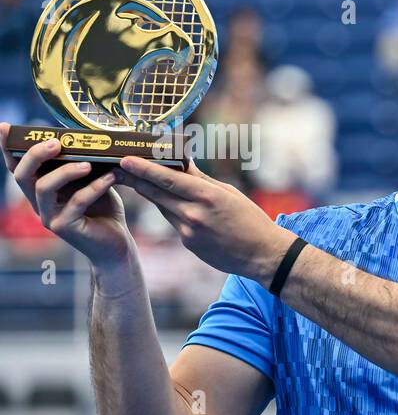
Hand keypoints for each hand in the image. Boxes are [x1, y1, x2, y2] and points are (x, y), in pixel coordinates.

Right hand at [1, 125, 131, 267]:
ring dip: (65, 171)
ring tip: (88, 164)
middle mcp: (38, 203)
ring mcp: (49, 217)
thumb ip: (81, 163)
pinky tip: (111, 178)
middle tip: (56, 143)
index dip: (8, 148)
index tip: (5, 127)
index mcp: (40, 188)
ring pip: (44, 188)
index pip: (18, 166)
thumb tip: (84, 137)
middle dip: (35, 155)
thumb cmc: (103, 210)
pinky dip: (94, 187)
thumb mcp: (90, 182)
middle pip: (22, 176)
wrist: (116, 243)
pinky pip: (76, 202)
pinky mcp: (65, 228)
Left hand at [111, 156, 298, 284]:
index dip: (143, 169)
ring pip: (163, 208)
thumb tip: (181, 164)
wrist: (263, 255)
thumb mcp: (229, 193)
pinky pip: (175, 223)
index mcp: (207, 197)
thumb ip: (201, 180)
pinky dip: (174, 212)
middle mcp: (193, 214)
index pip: (167, 179)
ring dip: (154, 195)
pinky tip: (181, 209)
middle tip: (118, 168)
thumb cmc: (251, 220)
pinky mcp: (189, 244)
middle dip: (135, 179)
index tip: (125, 159)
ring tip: (139, 181)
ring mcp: (189, 232)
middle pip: (155, 193)